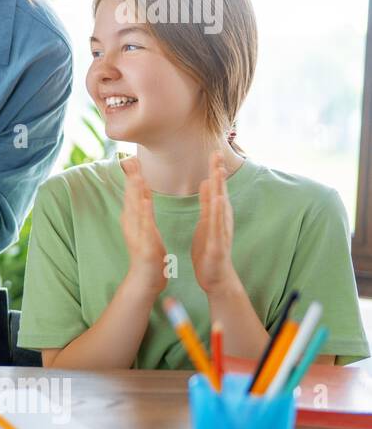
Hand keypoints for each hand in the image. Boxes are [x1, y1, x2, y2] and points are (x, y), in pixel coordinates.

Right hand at [120, 159, 168, 295]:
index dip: (132, 176)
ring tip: (135, 175)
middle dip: (131, 177)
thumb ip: (142, 211)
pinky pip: (144, 227)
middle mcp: (132, 224)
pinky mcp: (143, 245)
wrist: (146, 280)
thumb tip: (140, 194)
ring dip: (134, 191)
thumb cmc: (148, 255)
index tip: (132, 158)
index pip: (133, 193)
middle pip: (131, 197)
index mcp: (134, 219)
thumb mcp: (145, 228)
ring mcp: (137, 234)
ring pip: (135, 208)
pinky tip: (144, 201)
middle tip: (130, 158)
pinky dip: (143, 213)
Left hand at [192, 151, 239, 297]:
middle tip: (217, 153)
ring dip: (220, 189)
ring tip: (218, 172)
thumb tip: (209, 182)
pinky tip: (219, 202)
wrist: (215, 277)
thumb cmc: (209, 249)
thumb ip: (208, 203)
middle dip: (218, 173)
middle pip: (221, 193)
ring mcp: (221, 232)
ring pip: (221, 208)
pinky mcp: (217, 245)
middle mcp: (222, 220)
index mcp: (216, 215)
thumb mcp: (206, 222)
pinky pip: (217, 227)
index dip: (214, 170)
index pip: (215, 188)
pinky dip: (218, 214)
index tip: (212, 151)